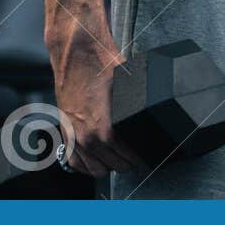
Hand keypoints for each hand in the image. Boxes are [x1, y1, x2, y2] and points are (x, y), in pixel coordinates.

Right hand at [50, 32, 140, 175]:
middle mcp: (88, 137)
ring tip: (121, 156)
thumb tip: (159, 113)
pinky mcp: (65, 133)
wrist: (76, 55)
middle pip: (116, 166)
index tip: (149, 156)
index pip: (129, 158)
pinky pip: (76, 163)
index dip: (142, 158)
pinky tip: (99, 158)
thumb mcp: (131, 86)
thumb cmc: (103, 66)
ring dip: (110, 165)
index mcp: (105, 128)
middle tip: (139, 155)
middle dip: (130, 162)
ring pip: (97, 170)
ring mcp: (75, 137)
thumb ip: (141, 106)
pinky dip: (88, 164)